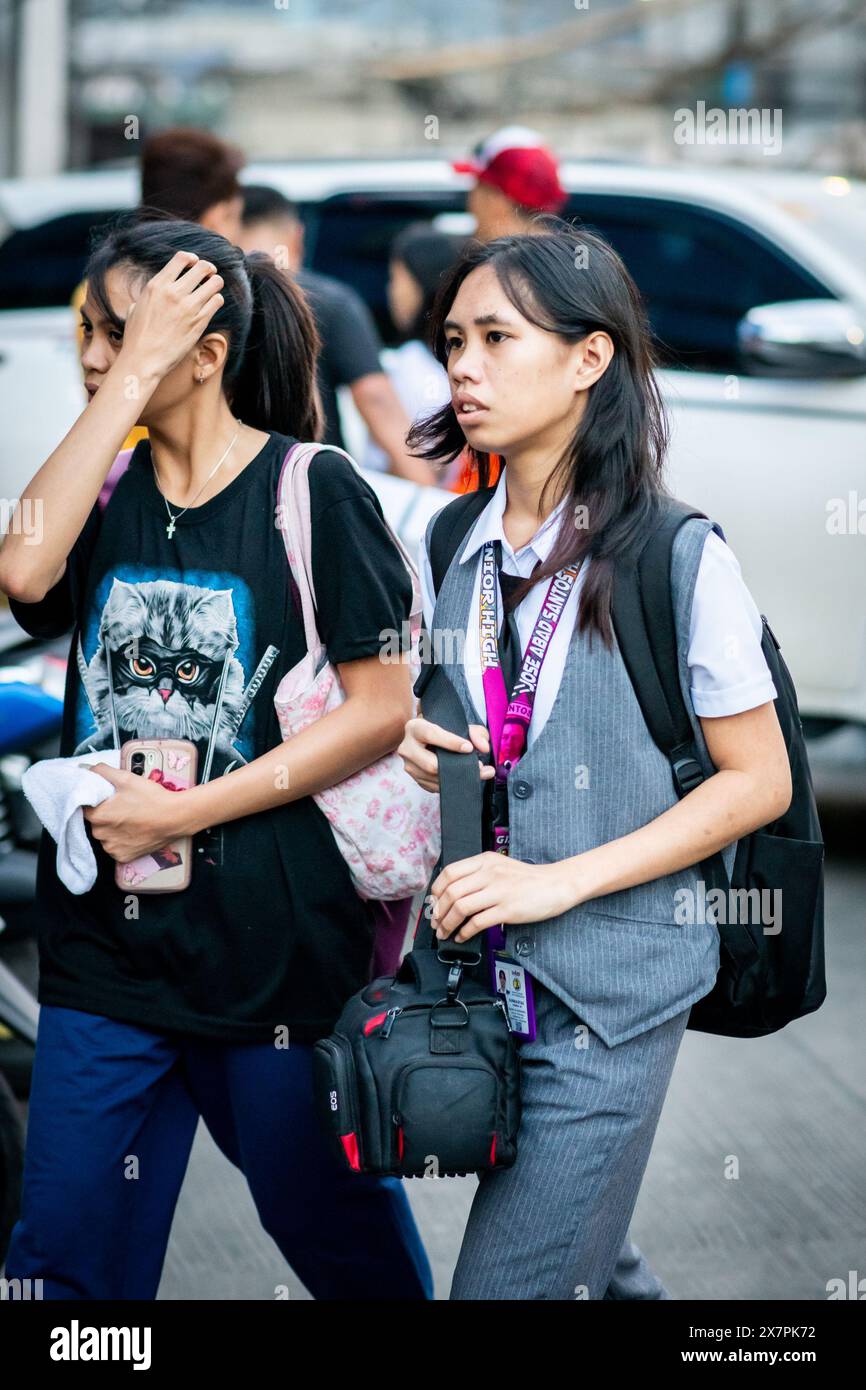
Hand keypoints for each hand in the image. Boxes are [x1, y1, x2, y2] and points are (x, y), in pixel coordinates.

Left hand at [80, 764, 185, 863]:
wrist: (175, 817)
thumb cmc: (151, 798)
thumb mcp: (126, 778)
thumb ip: (102, 771)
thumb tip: (87, 768)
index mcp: (98, 816)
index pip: (85, 807)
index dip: (96, 802)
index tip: (107, 799)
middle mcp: (101, 835)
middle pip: (95, 822)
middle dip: (104, 815)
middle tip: (122, 806)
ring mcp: (112, 847)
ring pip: (105, 835)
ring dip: (112, 828)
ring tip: (130, 819)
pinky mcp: (123, 857)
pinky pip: (115, 847)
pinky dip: (121, 840)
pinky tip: (133, 831)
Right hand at [115, 250, 224, 383]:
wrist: (143, 360)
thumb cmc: (137, 337)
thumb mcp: (136, 308)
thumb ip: (149, 295)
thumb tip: (154, 293)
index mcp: (156, 285)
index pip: (182, 258)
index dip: (192, 259)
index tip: (194, 264)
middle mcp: (173, 292)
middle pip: (202, 267)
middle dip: (208, 269)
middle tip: (208, 275)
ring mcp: (188, 307)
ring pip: (215, 282)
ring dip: (215, 283)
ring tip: (211, 289)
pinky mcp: (199, 322)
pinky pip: (217, 301)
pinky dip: (216, 300)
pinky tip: (211, 304)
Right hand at [398, 717, 494, 793]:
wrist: (430, 741)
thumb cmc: (445, 730)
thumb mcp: (461, 725)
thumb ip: (475, 732)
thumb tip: (483, 748)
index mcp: (415, 728)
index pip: (431, 735)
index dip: (451, 742)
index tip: (469, 748)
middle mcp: (407, 747)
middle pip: (429, 764)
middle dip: (455, 767)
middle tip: (478, 766)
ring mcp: (409, 766)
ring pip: (433, 778)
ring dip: (457, 778)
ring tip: (479, 774)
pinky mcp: (416, 779)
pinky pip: (434, 786)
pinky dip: (451, 784)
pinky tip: (463, 778)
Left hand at [430, 853, 578, 941]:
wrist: (557, 884)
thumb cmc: (529, 879)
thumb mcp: (500, 866)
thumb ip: (478, 875)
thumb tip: (452, 894)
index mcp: (485, 861)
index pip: (449, 873)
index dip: (436, 891)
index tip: (434, 904)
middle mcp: (490, 874)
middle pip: (451, 892)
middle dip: (438, 912)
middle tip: (436, 923)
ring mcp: (499, 891)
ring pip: (461, 907)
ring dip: (448, 924)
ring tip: (446, 933)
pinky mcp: (508, 910)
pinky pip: (478, 922)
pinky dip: (465, 932)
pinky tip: (463, 936)